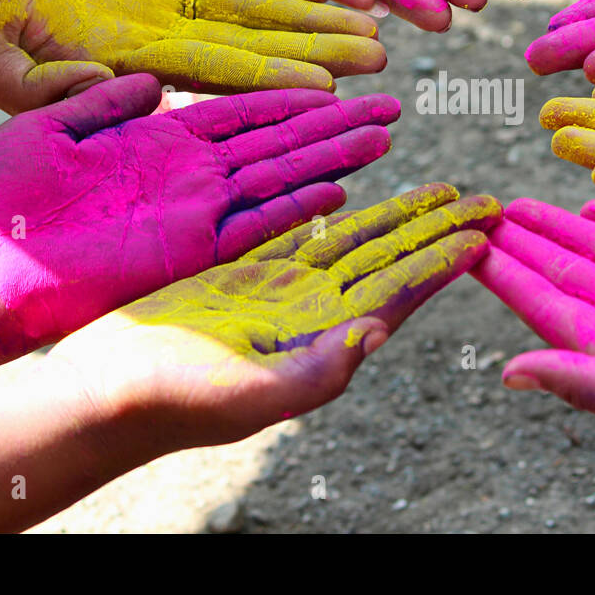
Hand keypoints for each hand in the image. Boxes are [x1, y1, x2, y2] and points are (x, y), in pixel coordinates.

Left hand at [0, 74, 398, 350]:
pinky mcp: (186, 249)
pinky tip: (338, 191)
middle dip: (333, 121)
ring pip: (277, 175)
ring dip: (330, 157)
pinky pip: (253, 224)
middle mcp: (186, 171)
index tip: (336, 74)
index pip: (239, 105)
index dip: (289, 89)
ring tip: (382, 136)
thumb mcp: (45, 126)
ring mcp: (190, 210)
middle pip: (275, 138)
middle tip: (391, 102)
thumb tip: (144, 76)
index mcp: (155, 137)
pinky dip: (295, 208)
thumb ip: (101, 100)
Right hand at [53, 183, 500, 450]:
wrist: (107, 396)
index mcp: (323, 342)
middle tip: (487, 201)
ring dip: (396, 217)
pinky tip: (353, 193)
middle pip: (388, 260)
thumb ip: (318, 368)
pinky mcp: (240, 276)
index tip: (483, 232)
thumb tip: (378, 333)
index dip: (441, 261)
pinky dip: (327, 211)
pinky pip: (297, 232)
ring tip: (440, 191)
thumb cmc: (174, 404)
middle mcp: (311, 315)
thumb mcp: (253, 393)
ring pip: (351, 242)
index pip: (398, 292)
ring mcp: (277, 294)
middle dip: (437, 230)